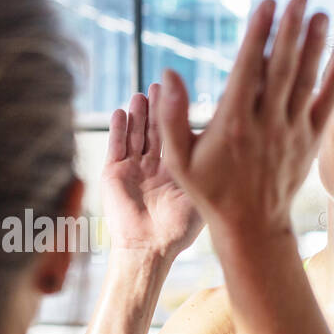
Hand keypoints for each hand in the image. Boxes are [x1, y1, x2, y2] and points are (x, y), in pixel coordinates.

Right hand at [102, 87, 202, 259]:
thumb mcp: (197, 190)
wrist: (150, 248)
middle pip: (154, 129)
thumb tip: (220, 132)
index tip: (183, 94)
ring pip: (134, 134)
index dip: (178, 114)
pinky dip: (117, 129)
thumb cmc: (179, 228)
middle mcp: (153, 166)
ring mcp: (132, 169)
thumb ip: (203, 162)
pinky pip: (115, 146)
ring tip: (140, 94)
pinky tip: (120, 112)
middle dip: (156, 107)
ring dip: (137, 114)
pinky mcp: (113, 174)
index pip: (177, 134)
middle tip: (158, 85)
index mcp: (175, 170)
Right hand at [155, 0, 333, 247]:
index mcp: (233, 123)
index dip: (258, 34)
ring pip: (305, 80)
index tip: (266, 4)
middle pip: (282, 67)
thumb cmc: (210, 191)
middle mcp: (266, 123)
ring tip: (321, 12)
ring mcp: (291, 131)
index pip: (249, 68)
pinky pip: (324, 103)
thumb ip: (171, 116)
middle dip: (291, 29)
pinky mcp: (309, 141)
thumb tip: (168, 74)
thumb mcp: (179, 159)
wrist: (251, 226)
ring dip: (315, 44)